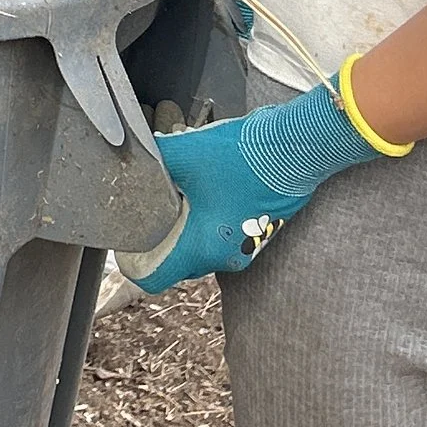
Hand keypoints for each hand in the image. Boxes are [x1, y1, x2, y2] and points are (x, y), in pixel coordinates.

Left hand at [126, 79, 388, 295]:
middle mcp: (223, 256)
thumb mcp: (186, 152)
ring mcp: (244, 247)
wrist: (298, 147)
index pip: (155, 279)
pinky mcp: (258, 233)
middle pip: (178, 262)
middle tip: (151, 208)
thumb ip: (153, 159)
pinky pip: (222, 235)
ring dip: (188, 226)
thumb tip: (131, 156)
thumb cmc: (242, 155)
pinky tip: (207, 186)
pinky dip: (210, 219)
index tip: (128, 241)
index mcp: (201, 247)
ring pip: (201, 247)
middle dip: (162, 239)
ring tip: (180, 190)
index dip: (135, 264)